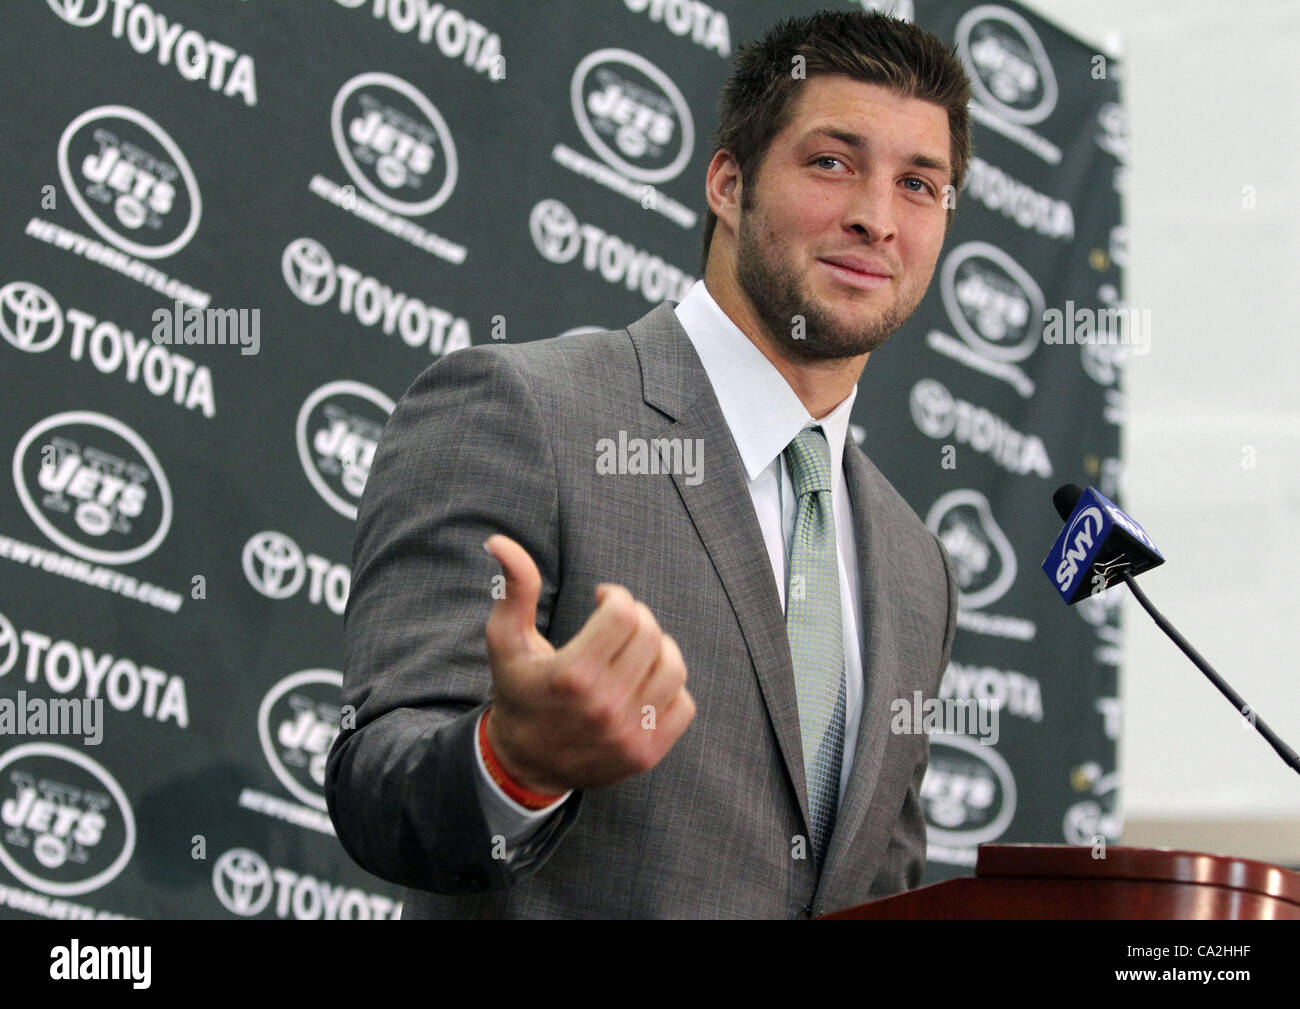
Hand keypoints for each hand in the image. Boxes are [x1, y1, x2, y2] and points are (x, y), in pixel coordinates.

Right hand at [482, 534, 695, 794]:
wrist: (524, 763)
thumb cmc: (518, 691)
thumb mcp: (506, 640)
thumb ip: (514, 588)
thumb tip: (500, 541)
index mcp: (571, 674)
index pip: (624, 613)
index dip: (617, 596)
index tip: (603, 599)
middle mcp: (603, 706)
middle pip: (650, 635)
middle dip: (637, 617)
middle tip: (618, 623)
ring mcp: (627, 734)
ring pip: (673, 667)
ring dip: (658, 649)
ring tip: (635, 650)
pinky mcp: (646, 754)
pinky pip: (683, 705)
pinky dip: (670, 688)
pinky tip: (644, 683)